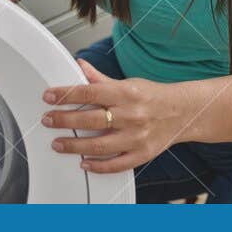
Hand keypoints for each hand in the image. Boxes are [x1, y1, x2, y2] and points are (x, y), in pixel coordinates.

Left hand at [41, 60, 186, 172]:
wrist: (183, 112)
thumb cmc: (153, 97)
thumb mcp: (128, 83)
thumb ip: (100, 79)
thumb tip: (79, 66)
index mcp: (126, 93)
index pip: (89, 93)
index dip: (65, 94)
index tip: (49, 97)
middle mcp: (131, 115)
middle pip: (90, 120)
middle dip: (63, 120)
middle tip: (48, 120)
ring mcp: (136, 137)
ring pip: (99, 145)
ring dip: (73, 146)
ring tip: (58, 144)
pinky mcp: (142, 154)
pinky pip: (116, 165)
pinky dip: (97, 166)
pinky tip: (84, 163)